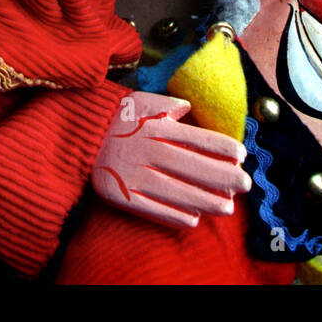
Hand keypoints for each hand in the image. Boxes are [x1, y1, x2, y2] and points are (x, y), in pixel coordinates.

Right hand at [91, 91, 251, 228]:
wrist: (75, 134)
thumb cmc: (114, 117)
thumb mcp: (139, 102)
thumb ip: (166, 105)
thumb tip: (188, 108)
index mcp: (155, 128)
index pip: (195, 138)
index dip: (220, 147)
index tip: (242, 154)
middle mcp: (148, 151)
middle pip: (191, 166)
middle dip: (222, 176)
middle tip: (245, 184)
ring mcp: (134, 175)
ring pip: (176, 191)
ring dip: (204, 200)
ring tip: (228, 208)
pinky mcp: (121, 194)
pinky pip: (151, 208)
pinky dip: (173, 215)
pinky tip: (193, 219)